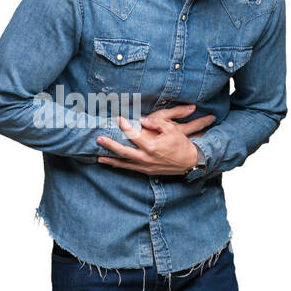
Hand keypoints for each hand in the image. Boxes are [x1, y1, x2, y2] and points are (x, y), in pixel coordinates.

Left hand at [96, 104, 214, 175]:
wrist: (190, 162)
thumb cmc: (181, 144)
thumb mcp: (171, 129)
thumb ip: (156, 123)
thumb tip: (141, 120)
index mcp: (152, 147)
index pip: (134, 135)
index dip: (124, 126)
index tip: (118, 118)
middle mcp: (147, 159)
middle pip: (124, 152)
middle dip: (110, 146)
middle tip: (99, 139)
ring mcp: (146, 167)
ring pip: (125, 164)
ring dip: (111, 160)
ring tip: (99, 157)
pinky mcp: (148, 172)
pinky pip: (131, 169)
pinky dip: (120, 166)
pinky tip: (113, 164)